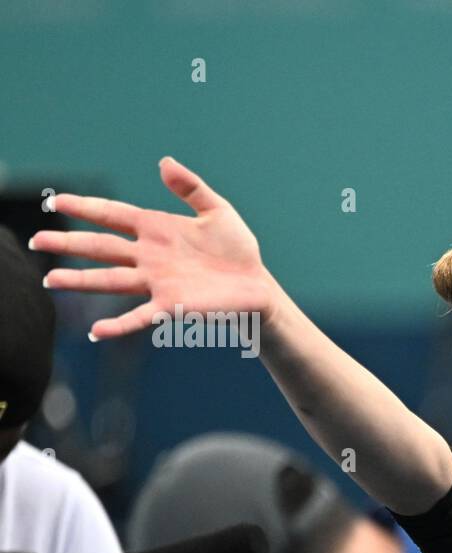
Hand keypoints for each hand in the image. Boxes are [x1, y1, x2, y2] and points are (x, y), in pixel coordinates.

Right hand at [31, 156, 280, 339]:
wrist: (258, 286)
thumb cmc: (238, 251)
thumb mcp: (217, 211)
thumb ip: (190, 187)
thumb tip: (164, 162)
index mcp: (156, 229)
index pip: (113, 214)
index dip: (85, 207)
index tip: (56, 201)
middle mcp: (149, 256)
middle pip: (101, 247)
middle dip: (68, 243)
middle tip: (35, 241)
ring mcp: (157, 282)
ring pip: (111, 280)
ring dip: (81, 280)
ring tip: (51, 281)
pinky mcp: (172, 306)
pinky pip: (139, 316)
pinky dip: (118, 325)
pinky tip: (97, 333)